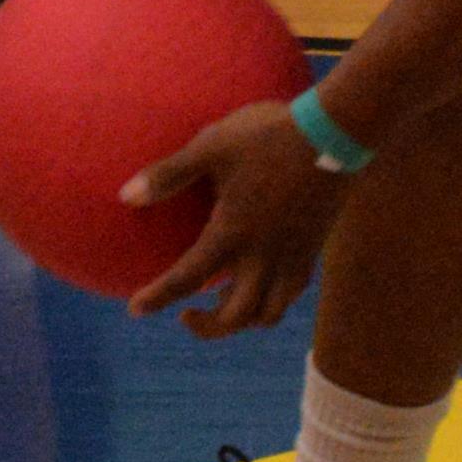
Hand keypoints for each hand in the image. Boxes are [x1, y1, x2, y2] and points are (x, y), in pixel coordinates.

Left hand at [124, 97, 344, 336]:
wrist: (335, 133)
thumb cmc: (267, 137)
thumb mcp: (211, 148)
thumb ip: (169, 174)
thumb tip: (125, 196)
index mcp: (232, 235)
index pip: (187, 279)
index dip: (157, 297)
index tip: (136, 310)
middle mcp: (263, 257)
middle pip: (235, 317)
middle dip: (207, 327)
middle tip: (186, 316)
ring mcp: (292, 257)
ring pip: (268, 313)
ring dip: (242, 319)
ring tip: (223, 302)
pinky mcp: (312, 250)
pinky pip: (291, 293)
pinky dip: (272, 301)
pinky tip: (261, 282)